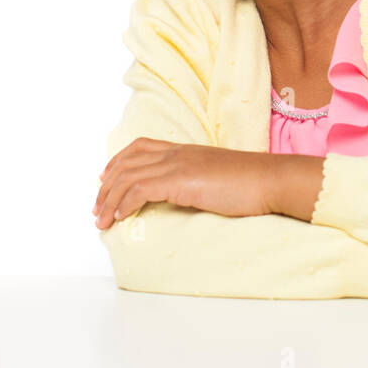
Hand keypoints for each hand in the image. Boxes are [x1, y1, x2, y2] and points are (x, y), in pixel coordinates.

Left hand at [93, 138, 278, 228]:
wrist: (270, 180)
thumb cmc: (251, 184)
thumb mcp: (215, 177)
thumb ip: (194, 181)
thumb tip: (181, 196)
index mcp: (184, 150)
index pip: (139, 147)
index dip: (117, 162)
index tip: (105, 181)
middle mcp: (176, 153)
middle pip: (126, 162)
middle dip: (106, 186)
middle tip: (97, 208)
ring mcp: (177, 165)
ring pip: (128, 177)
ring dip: (109, 200)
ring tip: (102, 220)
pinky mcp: (180, 180)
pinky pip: (140, 189)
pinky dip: (125, 203)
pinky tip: (121, 217)